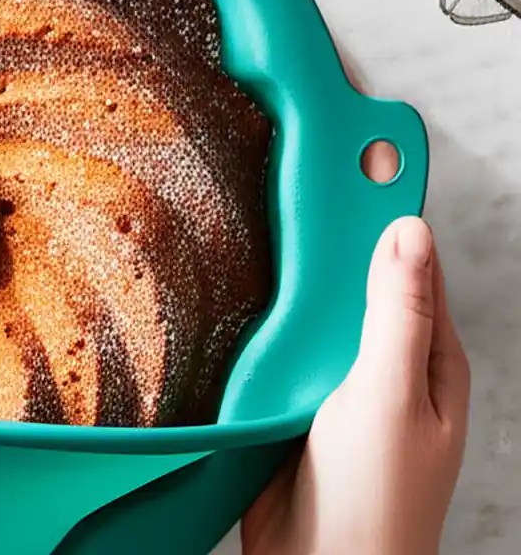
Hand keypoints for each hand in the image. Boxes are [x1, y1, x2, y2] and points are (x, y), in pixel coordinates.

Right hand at [242, 217, 470, 553]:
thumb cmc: (375, 499)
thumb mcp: (393, 392)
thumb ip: (396, 314)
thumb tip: (408, 232)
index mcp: (431, 362)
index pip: (412, 270)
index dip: (383, 221)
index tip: (351, 171)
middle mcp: (387, 372)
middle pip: (356, 292)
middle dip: (327, 255)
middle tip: (289, 198)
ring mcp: (338, 392)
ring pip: (312, 324)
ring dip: (289, 298)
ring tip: (260, 247)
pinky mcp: (292, 411)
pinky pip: (277, 359)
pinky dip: (260, 337)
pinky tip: (239, 315)